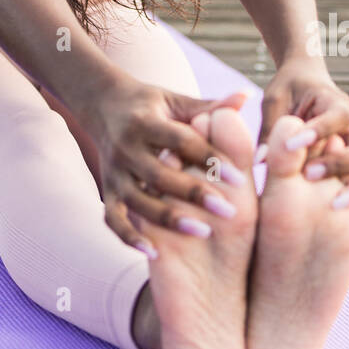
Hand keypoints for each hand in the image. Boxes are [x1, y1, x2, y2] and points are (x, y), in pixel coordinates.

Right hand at [82, 78, 250, 253]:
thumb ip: (211, 106)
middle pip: (159, 174)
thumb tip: (246, 95)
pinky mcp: (106, 190)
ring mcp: (113, 171)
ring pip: (137, 200)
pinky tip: (153, 253)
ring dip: (168, 218)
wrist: (101, 103)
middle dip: (194, 193)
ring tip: (203, 232)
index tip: (239, 175)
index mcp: (146, 122)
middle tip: (229, 211)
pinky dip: (129, 237)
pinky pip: (113, 219)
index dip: (210, 156)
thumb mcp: (176, 100)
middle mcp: (125, 147)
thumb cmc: (152, 105)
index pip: (181, 140)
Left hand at [258, 57, 348, 209]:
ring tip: (335, 206)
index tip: (291, 147)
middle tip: (308, 176)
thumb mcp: (274, 99)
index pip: (337, 116)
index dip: (319, 131)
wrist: (306, 80)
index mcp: (334, 102)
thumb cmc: (287, 88)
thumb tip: (262, 162)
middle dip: (340, 165)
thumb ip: (271, 128)